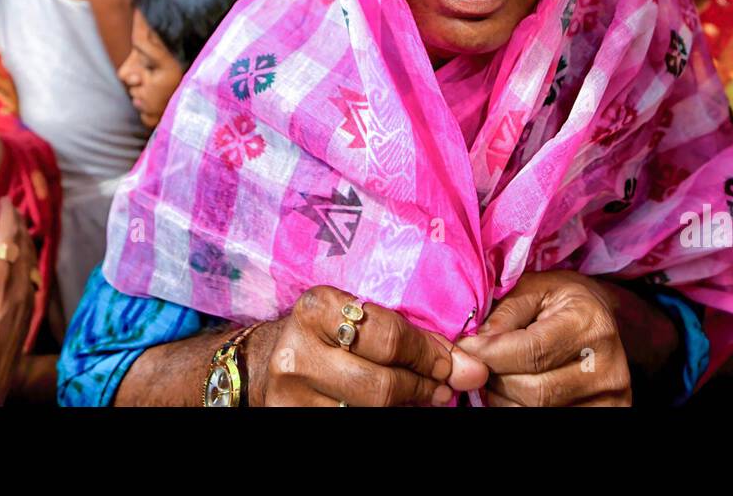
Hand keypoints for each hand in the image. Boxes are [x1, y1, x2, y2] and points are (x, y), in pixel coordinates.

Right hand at [0, 197, 36, 405]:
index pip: (9, 243)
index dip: (8, 218)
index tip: (3, 202)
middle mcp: (14, 303)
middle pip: (24, 254)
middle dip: (16, 229)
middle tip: (4, 216)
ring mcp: (20, 321)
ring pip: (29, 274)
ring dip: (20, 252)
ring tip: (6, 242)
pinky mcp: (19, 337)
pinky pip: (27, 294)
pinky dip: (20, 275)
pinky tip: (7, 283)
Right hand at [247, 285, 487, 406]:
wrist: (263, 362)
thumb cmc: (323, 332)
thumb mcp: (356, 318)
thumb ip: (410, 336)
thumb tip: (469, 368)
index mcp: (317, 310)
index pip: (390, 338)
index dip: (429, 356)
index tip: (451, 364)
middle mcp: (298, 353)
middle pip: (380, 386)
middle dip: (421, 388)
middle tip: (443, 388)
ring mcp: (291, 396)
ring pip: (368, 412)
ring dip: (406, 407)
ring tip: (420, 398)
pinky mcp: (289, 420)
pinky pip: (350, 423)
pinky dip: (384, 417)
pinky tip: (394, 409)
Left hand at [457, 270, 630, 405]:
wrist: (603, 318)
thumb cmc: (563, 300)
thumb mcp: (534, 289)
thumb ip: (505, 313)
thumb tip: (475, 345)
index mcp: (590, 324)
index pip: (531, 352)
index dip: (490, 353)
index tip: (465, 347)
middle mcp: (606, 366)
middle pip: (533, 390)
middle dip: (496, 377)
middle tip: (481, 362)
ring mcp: (609, 397)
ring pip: (534, 411)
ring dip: (504, 396)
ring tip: (499, 373)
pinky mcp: (607, 412)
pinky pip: (547, 420)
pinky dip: (520, 406)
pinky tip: (516, 389)